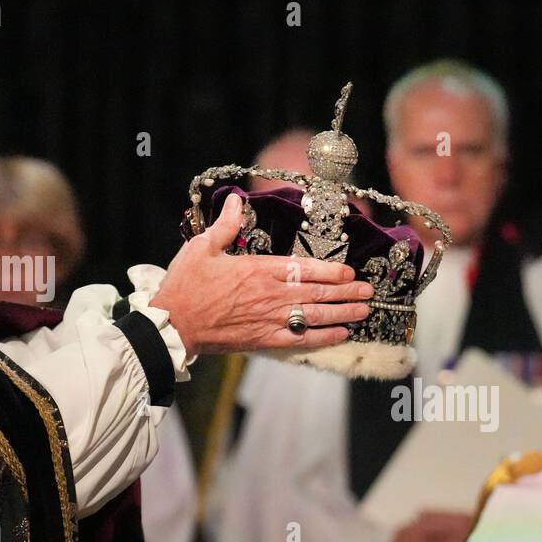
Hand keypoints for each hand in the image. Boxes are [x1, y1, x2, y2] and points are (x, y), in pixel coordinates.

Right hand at [151, 193, 373, 354]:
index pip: (304, 268)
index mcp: (258, 269)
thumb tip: (235, 201)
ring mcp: (270, 319)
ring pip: (316, 315)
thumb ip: (225, 226)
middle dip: (346, 292)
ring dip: (343, 312)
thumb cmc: (186, 285)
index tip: (349, 271)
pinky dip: (324, 337)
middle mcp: (271, 294)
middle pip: (318, 292)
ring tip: (364, 310)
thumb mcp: (202, 247)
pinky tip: (342, 334)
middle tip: (368, 291)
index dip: (330, 270)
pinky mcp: (265, 340)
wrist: (173, 324)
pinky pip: (302, 339)